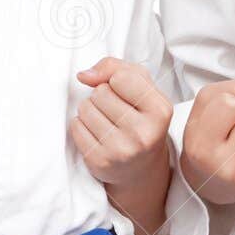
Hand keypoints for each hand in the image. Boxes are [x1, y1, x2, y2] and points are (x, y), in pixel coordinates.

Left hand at [72, 58, 173, 194]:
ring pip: (85, 108)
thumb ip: (115, 67)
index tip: (125, 92)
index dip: (117, 80)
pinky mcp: (100, 162)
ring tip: (106, 120)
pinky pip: (75, 127)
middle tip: (114, 109)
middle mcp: (142, 133)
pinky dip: (81, 125)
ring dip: (90, 109)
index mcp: (159, 111)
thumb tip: (84, 75)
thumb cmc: (141, 118)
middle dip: (102, 95)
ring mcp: (121, 151)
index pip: (121, 77)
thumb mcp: (141, 86)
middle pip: (100, 92)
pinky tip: (96, 133)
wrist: (141, 166)